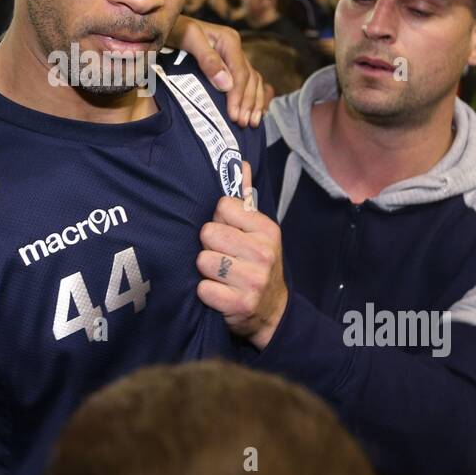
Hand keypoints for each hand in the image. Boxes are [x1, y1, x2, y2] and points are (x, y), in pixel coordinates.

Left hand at [169, 15, 265, 127]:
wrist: (166, 27)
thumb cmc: (175, 31)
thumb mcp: (188, 39)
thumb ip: (208, 60)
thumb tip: (226, 85)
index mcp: (229, 40)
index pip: (241, 73)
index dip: (239, 96)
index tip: (234, 116)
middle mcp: (235, 48)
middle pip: (250, 79)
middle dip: (248, 103)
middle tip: (243, 124)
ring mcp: (234, 56)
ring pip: (254, 82)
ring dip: (255, 103)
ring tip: (251, 123)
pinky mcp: (229, 65)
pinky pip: (250, 82)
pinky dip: (255, 97)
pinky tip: (255, 112)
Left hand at [196, 161, 287, 348]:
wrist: (273, 312)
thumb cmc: (258, 264)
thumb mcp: (258, 231)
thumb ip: (245, 198)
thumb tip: (240, 162)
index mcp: (267, 229)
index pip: (222, 206)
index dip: (219, 220)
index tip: (228, 233)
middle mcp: (263, 253)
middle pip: (208, 233)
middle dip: (209, 245)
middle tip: (223, 256)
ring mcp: (253, 280)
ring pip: (202, 260)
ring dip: (206, 270)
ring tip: (221, 275)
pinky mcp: (239, 304)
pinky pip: (202, 289)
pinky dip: (206, 293)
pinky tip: (219, 293)